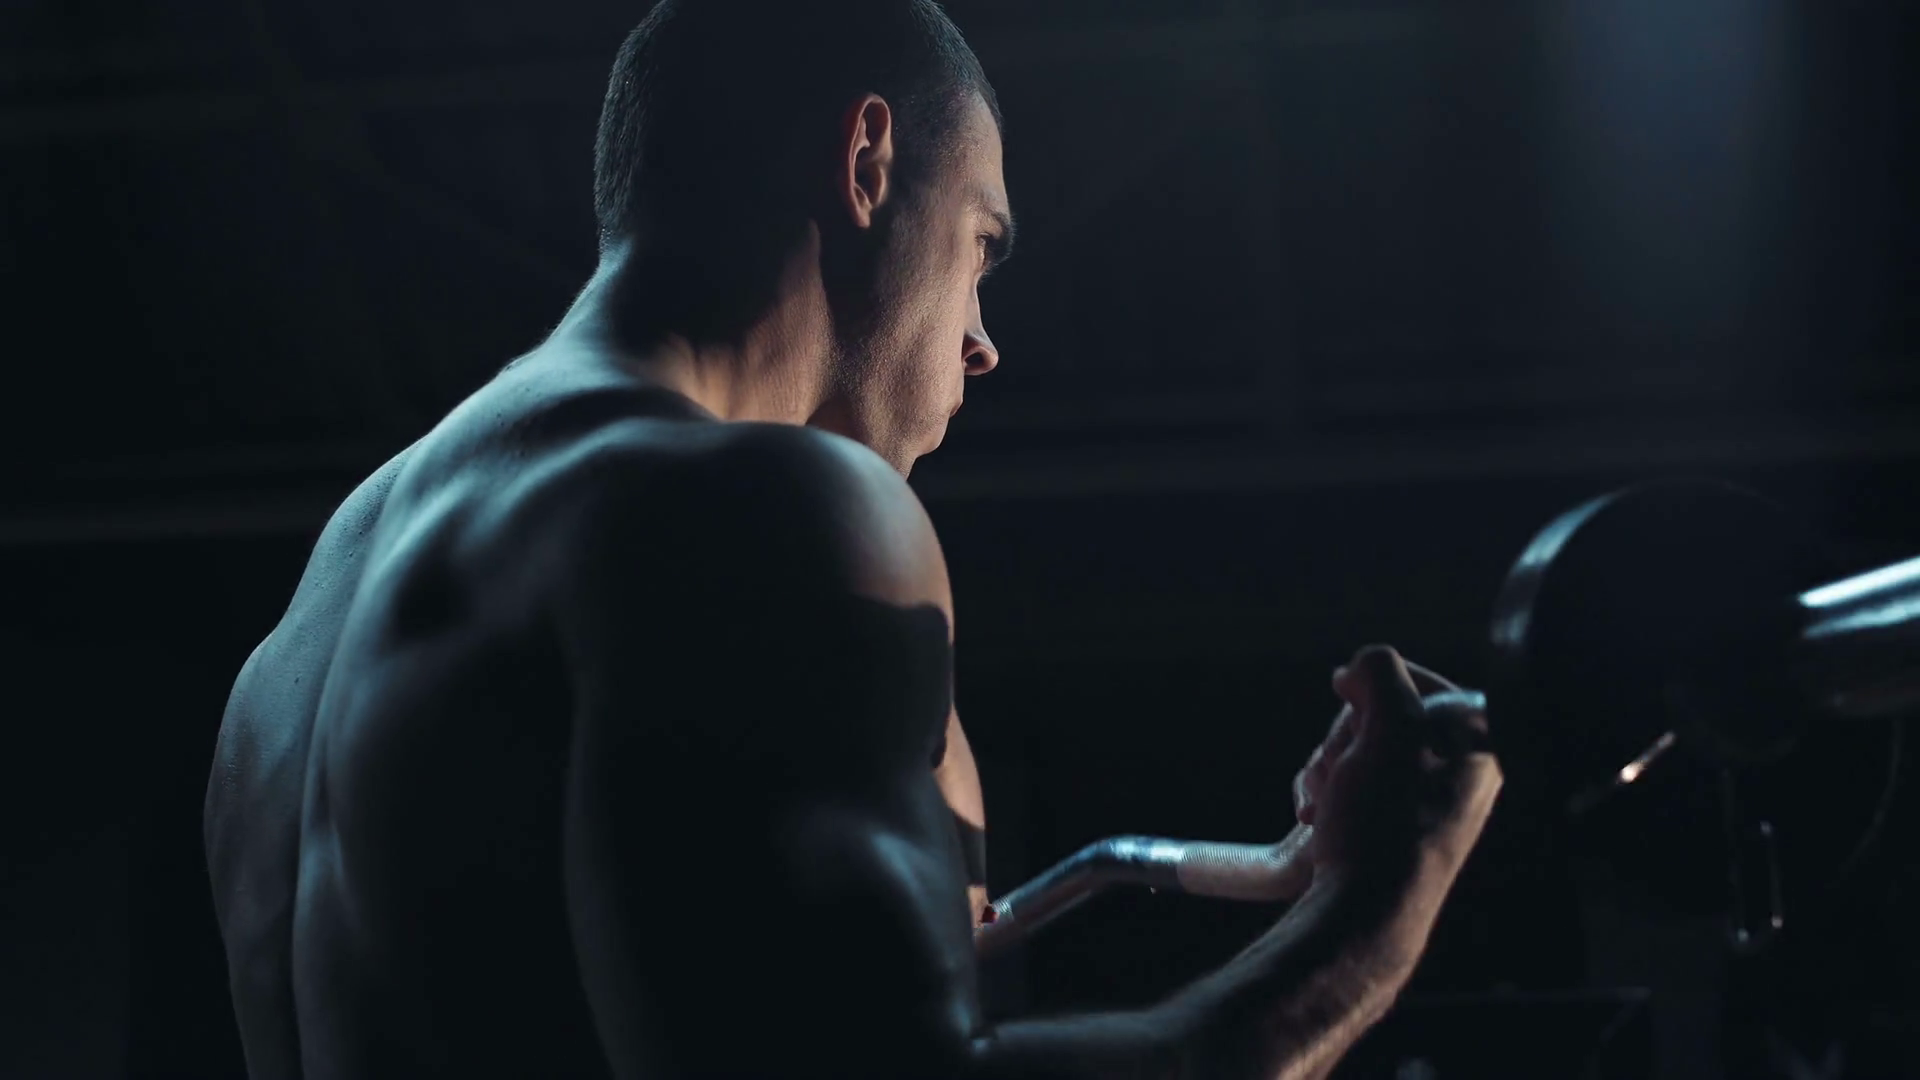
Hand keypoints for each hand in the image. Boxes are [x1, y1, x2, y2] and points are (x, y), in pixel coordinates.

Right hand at [1292, 646, 1500, 900]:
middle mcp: (1459, 774)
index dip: (1375, 682)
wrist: (1363, 914)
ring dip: (1327, 765)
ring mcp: (1423, 801)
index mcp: (1479, 748)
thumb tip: (1359, 670)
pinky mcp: (1391, 824)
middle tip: (1339, 766)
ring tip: (1323, 798)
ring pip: (1359, 748)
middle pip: (1383, 715)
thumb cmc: (1384, 829)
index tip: (1345, 693)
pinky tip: (1318, 813)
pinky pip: (1352, 782)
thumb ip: (1382, 674)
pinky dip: (1327, 790)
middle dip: (1343, 736)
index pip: (1424, 681)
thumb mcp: (1389, 731)